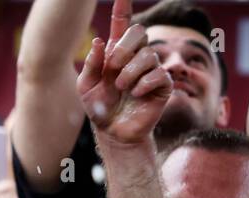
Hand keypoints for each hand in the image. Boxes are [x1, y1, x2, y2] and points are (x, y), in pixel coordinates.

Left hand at [77, 0, 172, 147]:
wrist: (113, 132)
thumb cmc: (99, 108)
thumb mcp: (86, 87)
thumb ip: (91, 64)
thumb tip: (100, 41)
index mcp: (116, 53)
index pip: (122, 24)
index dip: (123, 7)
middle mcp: (135, 57)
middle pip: (140, 32)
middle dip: (124, 48)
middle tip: (113, 69)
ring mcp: (150, 70)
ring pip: (149, 54)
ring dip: (131, 71)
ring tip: (122, 87)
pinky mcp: (162, 86)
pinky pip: (159, 74)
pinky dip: (145, 83)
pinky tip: (137, 94)